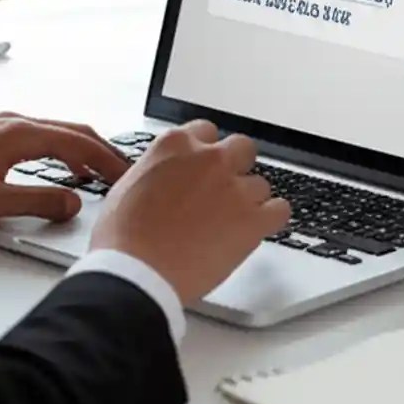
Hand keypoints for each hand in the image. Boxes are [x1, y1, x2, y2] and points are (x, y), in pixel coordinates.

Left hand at [0, 112, 128, 222]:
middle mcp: (12, 122)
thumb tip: (72, 202)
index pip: (78, 143)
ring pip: (55, 132)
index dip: (108, 161)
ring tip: (98, 173)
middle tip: (123, 173)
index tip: (127, 175)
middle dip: (101, 152)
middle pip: (72, 131)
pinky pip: (38, 137)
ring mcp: (0, 126)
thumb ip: (37, 202)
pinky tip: (59, 167)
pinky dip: (59, 150)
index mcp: (18, 133)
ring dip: (81, 150)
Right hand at [90, 120, 290, 304]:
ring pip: (260, 184)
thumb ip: (157, 170)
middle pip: (241, 148)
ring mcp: (235, 188)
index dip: (206, 152)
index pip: (206, 131)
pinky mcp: (253, 220)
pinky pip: (280, 210)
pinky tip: (257, 229)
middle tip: (223, 191)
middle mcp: (209, 160)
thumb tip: (164, 177)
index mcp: (176, 145)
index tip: (204, 167)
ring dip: (249, 200)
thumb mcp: (128, 184)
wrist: (136, 272)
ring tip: (231, 223)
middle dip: (235, 167)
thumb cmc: (123, 237)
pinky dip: (271, 218)